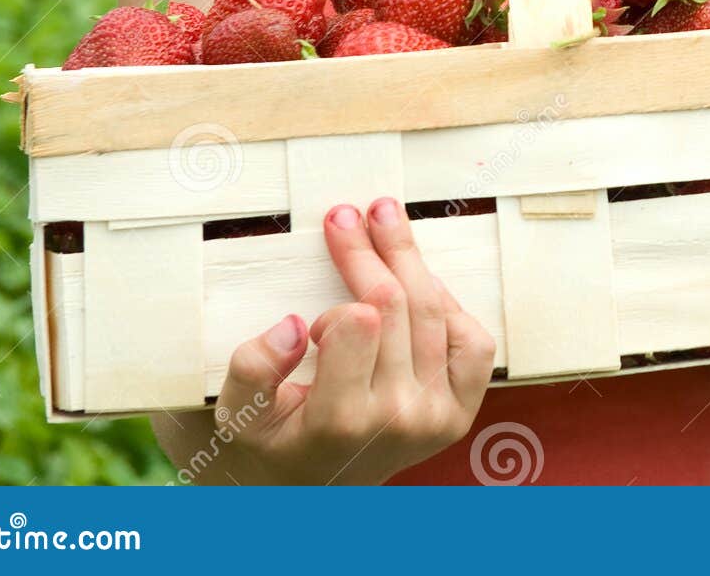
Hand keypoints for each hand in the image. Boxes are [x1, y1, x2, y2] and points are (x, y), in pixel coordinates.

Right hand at [201, 197, 496, 483]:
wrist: (312, 496)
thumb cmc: (272, 445)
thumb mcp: (236, 415)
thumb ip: (253, 368)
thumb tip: (293, 325)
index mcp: (341, 420)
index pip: (358, 323)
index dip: (336, 306)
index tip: (315, 316)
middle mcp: (398, 420)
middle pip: (396, 303)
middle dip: (369, 248)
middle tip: (346, 213)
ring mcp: (436, 417)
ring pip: (434, 309)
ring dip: (407, 257)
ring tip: (382, 221)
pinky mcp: (459, 413)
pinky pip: (473, 340)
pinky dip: (449, 305)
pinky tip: (418, 285)